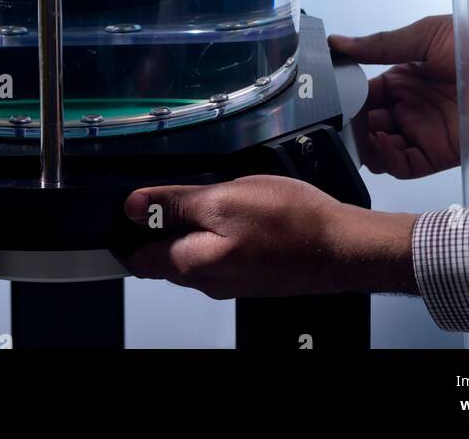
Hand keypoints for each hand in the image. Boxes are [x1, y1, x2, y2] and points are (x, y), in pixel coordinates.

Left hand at [121, 175, 416, 299]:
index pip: (138, 259)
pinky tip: (235, 208)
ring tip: (209, 192)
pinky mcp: (250, 271)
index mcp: (193, 264)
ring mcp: (230, 279)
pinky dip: (217, 230)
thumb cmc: (292, 224)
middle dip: (161, 224)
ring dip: (192, 224)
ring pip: (193, 250)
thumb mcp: (224, 198)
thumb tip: (134, 205)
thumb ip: (176, 203)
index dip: (127, 231)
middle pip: (164, 254)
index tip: (126, 208)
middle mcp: (207, 280)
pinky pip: (219, 250)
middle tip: (172, 189)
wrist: (342, 246)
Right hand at [330, 11, 468, 177]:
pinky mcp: (443, 151)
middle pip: (370, 126)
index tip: (329, 100)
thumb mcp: (421, 36)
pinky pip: (407, 165)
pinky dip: (389, 160)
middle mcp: (412, 107)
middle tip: (339, 124)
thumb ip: (378, 46)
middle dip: (352, 128)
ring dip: (368, 146)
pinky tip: (384, 143)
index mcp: (404, 78)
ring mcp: (426, 131)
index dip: (346, 100)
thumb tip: (338, 43)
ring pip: (384, 150)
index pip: (364, 96)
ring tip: (365, 134)